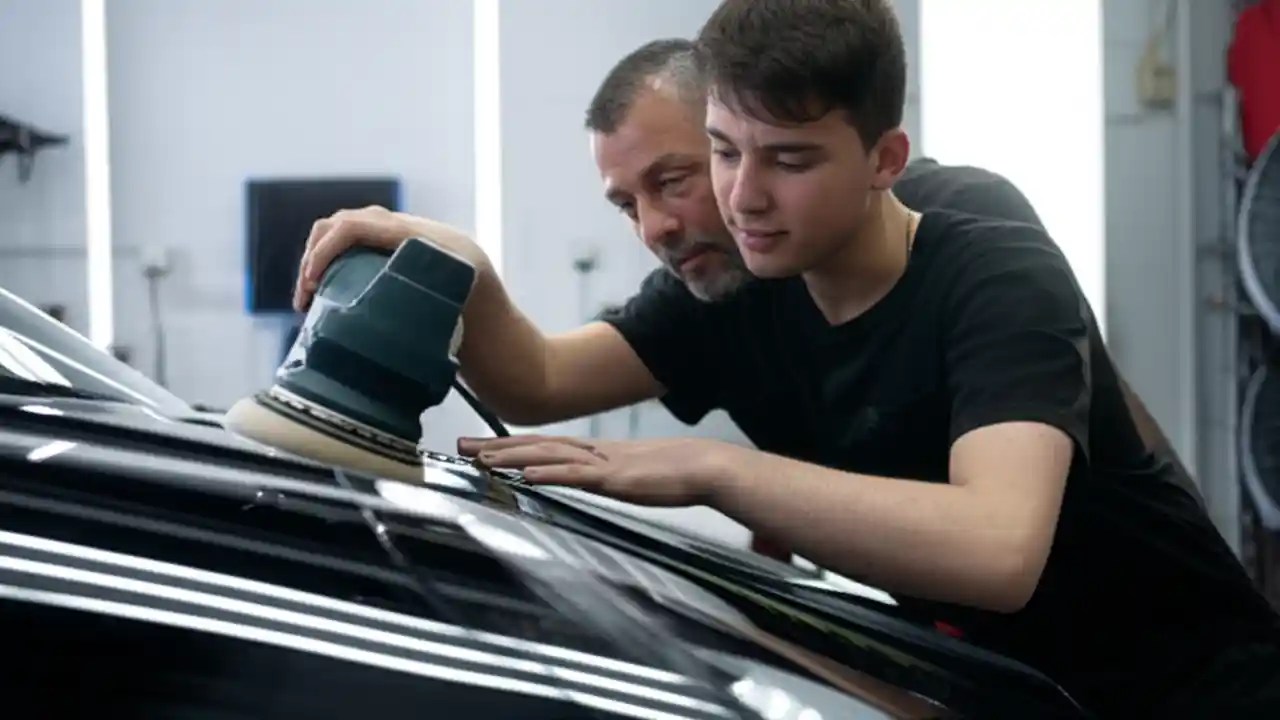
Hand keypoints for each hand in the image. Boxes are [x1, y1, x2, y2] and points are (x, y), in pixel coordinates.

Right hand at [293, 205, 491, 310]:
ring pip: (344, 235)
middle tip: (304, 297)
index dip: (323, 251)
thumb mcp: (450, 299)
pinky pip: (356, 249)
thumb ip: (416, 290)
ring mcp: (399, 241)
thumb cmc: (475, 317)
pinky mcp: (395, 256)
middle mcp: (404, 230)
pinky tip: (324, 300)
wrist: (497, 323)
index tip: (311, 284)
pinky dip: (333, 268)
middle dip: (313, 255)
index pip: (354, 227)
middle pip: (341, 225)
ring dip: (319, 261)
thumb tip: (369, 310)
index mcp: (416, 235)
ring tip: (307, 301)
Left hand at [458, 434, 737, 506]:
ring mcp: (602, 464)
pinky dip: (550, 475)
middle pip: (536, 447)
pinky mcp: (615, 479)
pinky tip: (526, 477)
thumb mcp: (630, 475)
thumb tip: (586, 481)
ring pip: (549, 458)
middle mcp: (592, 452)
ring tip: (482, 460)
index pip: (544, 447)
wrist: (705, 467)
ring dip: (513, 457)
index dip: (510, 446)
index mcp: (594, 453)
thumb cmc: (673, 474)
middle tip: (460, 447)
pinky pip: (577, 476)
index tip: (479, 448)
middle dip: (497, 447)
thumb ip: (605, 476)